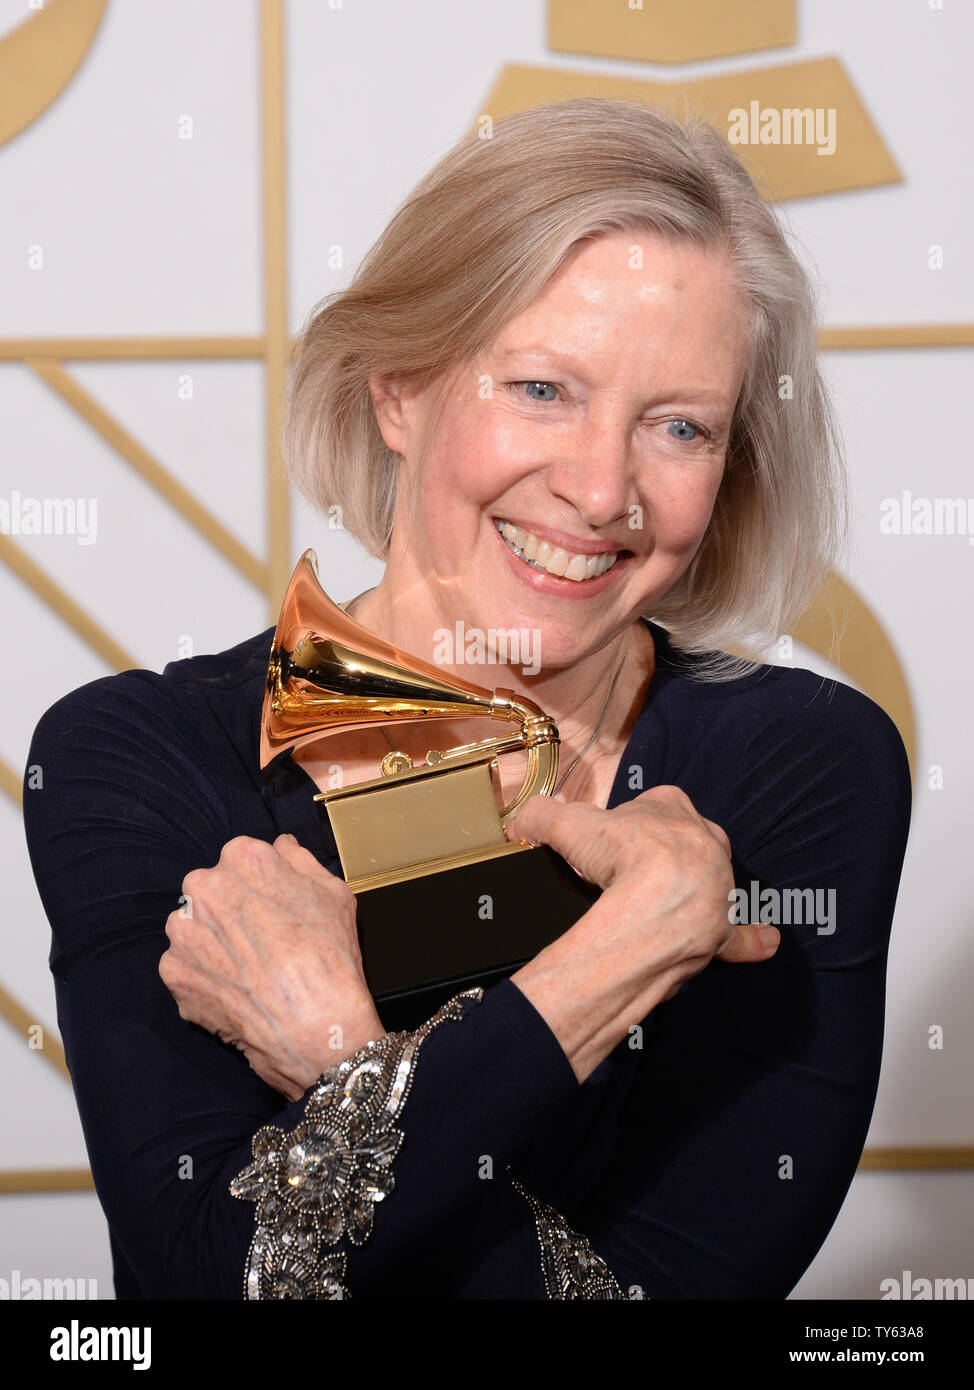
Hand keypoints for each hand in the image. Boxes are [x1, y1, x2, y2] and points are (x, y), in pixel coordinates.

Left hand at [159, 834, 384, 1100]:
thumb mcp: (334, 893)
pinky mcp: (173, 973)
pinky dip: (206, 978)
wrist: (315, 1027)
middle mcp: (203, 888)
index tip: (274, 909)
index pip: (241, 860)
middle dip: (230, 911)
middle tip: (262, 942)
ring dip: (213, 943)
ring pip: (194, 928)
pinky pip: (186, 967)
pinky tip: (236, 991)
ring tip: (248, 970)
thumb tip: (280, 846)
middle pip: (211, 891)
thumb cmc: (330, 957)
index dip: (260, 887)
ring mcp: (183, 932)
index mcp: (242, 858)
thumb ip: (300, 860)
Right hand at [505, 786, 778, 1082]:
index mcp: (672, 809)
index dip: (633, 818)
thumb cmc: (621, 858)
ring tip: (664, 904)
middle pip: (690, 839)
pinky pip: (741, 934)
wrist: (655, 906)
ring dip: (699, 889)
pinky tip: (763, 941)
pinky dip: (750, 940)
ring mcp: (719, 885)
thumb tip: (520, 819)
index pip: (659, 801)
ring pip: (714, 880)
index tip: (613, 834)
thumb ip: (541, 816)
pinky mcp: (723, 928)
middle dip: (668, 851)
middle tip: (633, 870)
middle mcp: (705, 841)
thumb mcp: (569, 825)